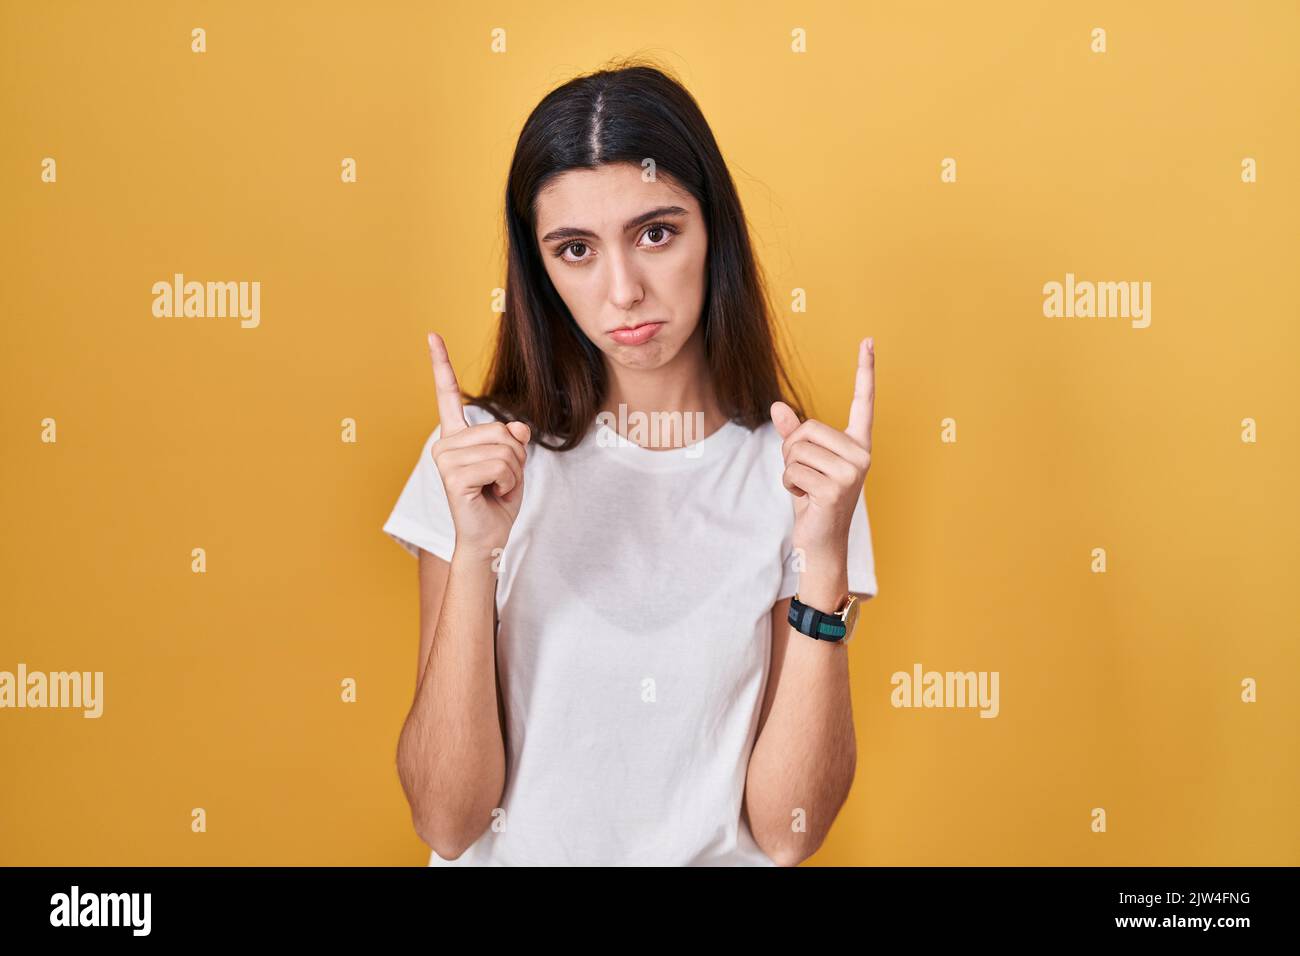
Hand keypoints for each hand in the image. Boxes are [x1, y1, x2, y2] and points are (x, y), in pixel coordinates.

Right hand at [427, 331, 530, 558]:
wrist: (489, 538)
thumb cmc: (497, 500)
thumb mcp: (513, 462)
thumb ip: (515, 439)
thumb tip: (518, 427)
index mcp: (456, 436)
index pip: (447, 395)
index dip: (440, 364)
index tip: (432, 335)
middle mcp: (445, 443)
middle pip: (502, 430)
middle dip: (516, 457)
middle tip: (501, 480)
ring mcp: (445, 459)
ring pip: (505, 448)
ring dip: (513, 472)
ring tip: (495, 488)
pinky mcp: (453, 476)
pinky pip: (500, 465)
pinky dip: (508, 483)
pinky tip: (493, 495)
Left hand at [770, 337, 873, 560]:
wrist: (820, 542)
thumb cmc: (813, 500)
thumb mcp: (802, 462)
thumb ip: (793, 434)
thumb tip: (777, 405)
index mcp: (857, 445)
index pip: (863, 403)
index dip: (865, 371)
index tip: (868, 340)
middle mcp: (861, 455)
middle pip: (807, 428)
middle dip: (792, 450)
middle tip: (805, 475)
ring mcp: (852, 472)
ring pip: (796, 449)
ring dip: (789, 470)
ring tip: (806, 488)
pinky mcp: (836, 488)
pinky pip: (792, 470)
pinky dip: (789, 484)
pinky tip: (805, 499)